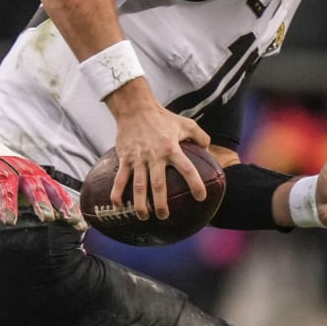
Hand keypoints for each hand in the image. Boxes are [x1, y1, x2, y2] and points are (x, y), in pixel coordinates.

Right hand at [0, 156, 85, 230]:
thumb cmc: (7, 175)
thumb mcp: (25, 188)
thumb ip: (39, 200)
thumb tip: (59, 218)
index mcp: (40, 177)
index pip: (59, 193)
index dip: (70, 209)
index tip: (81, 226)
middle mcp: (31, 173)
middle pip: (50, 188)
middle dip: (62, 204)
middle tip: (71, 220)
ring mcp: (15, 171)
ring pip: (31, 186)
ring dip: (41, 202)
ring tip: (47, 218)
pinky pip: (5, 189)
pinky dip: (8, 205)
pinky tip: (9, 220)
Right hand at [108, 90, 210, 219]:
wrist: (135, 108)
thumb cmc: (163, 117)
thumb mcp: (186, 123)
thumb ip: (200, 136)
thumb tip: (209, 150)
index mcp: (172, 148)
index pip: (187, 169)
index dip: (195, 184)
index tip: (200, 198)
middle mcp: (155, 155)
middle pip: (159, 184)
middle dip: (161, 203)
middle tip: (164, 216)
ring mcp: (138, 158)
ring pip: (139, 185)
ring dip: (140, 203)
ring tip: (143, 216)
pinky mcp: (125, 158)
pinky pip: (120, 178)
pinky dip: (117, 193)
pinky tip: (118, 206)